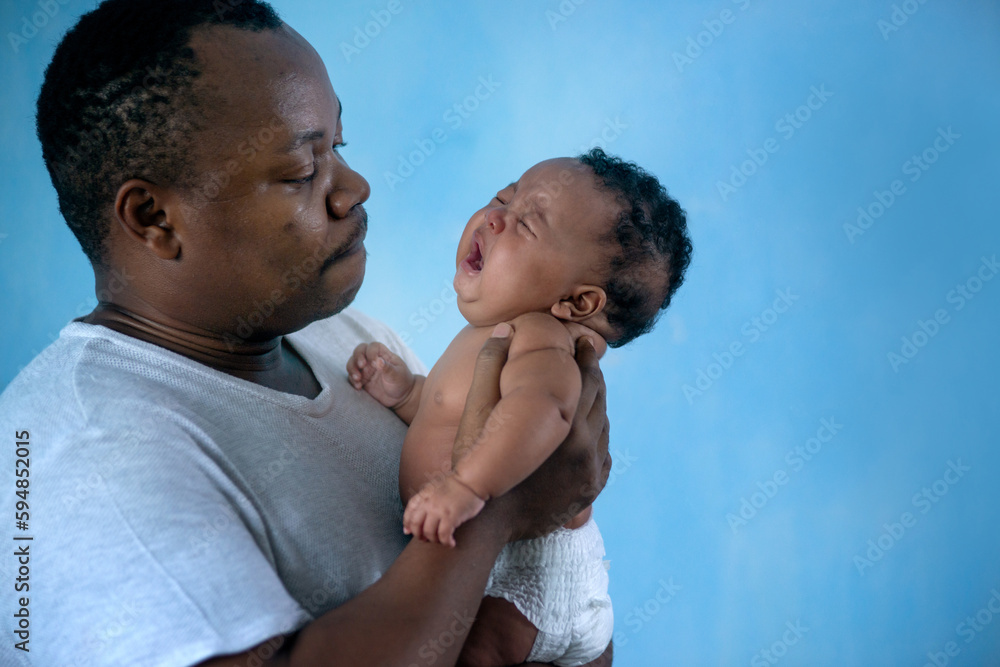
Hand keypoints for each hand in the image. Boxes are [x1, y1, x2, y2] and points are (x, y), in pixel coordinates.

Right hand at [346, 342, 414, 407]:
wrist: (401, 398)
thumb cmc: (402, 382)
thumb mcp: (397, 375)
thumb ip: (387, 368)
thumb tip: (377, 361)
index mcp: (383, 354)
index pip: (373, 346)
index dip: (371, 351)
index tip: (374, 361)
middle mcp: (372, 360)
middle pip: (359, 350)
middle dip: (357, 357)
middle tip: (361, 366)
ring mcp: (366, 370)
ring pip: (352, 363)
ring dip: (352, 369)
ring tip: (358, 378)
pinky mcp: (361, 380)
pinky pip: (352, 377)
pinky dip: (352, 380)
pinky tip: (359, 386)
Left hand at [403, 475, 485, 546]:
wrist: (472, 480)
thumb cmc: (457, 483)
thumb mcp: (436, 486)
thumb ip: (427, 497)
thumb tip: (422, 513)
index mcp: (425, 494)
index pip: (409, 511)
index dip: (407, 523)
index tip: (409, 531)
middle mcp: (429, 502)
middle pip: (416, 524)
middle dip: (419, 535)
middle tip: (426, 539)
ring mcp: (439, 510)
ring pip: (429, 532)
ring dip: (434, 540)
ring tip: (441, 540)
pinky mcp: (451, 516)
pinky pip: (443, 536)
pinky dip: (446, 542)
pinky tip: (451, 543)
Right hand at [494, 337, 611, 541]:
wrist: (483, 524)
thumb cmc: (476, 464)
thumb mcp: (476, 412)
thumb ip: (490, 368)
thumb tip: (504, 329)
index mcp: (563, 426)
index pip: (587, 380)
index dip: (585, 358)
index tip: (583, 343)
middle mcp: (585, 449)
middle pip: (600, 400)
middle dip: (594, 377)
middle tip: (588, 357)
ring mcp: (590, 473)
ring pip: (603, 427)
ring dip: (596, 406)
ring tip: (586, 390)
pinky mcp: (589, 490)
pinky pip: (603, 455)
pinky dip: (597, 437)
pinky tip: (586, 429)